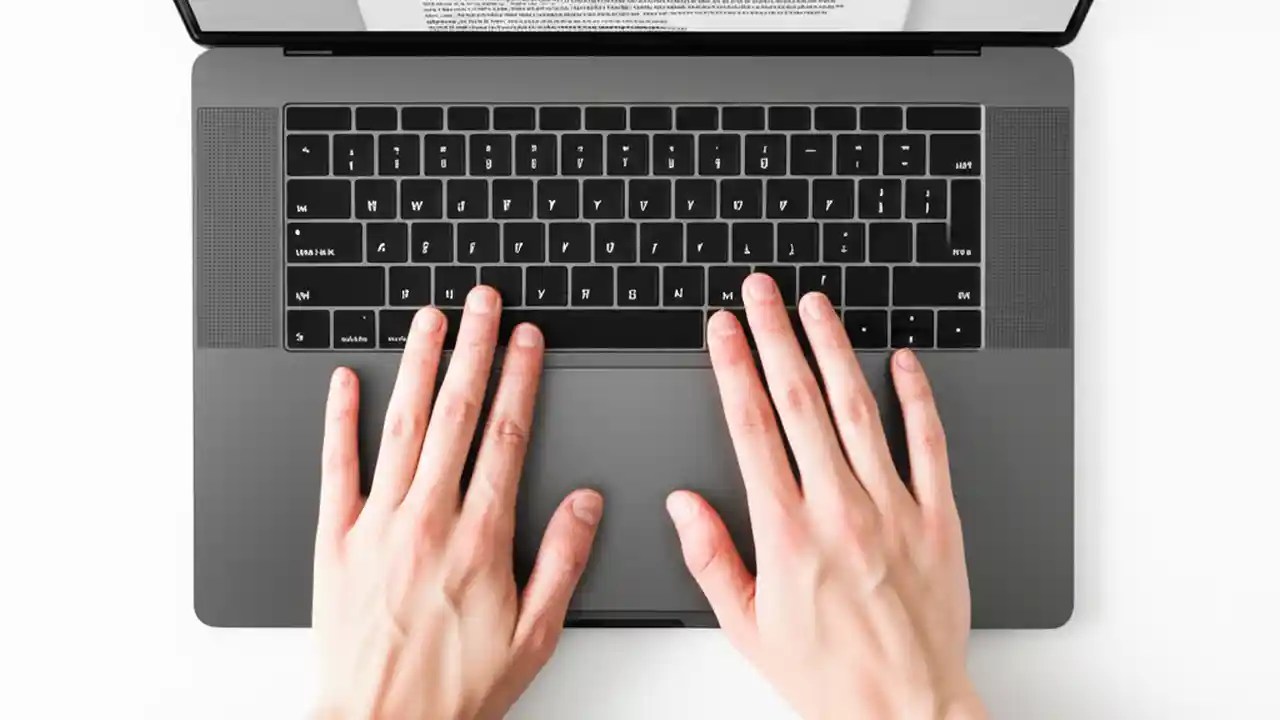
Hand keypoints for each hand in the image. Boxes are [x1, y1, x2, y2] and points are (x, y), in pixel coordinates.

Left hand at [312, 287, 603, 719]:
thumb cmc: (455, 690)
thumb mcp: (534, 635)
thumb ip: (563, 561)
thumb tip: (586, 503)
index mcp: (481, 538)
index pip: (507, 437)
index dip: (520, 379)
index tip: (526, 339)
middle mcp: (428, 519)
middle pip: (456, 415)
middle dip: (473, 350)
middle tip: (482, 303)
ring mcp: (377, 525)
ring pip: (400, 426)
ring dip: (417, 366)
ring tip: (428, 319)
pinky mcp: (335, 540)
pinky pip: (336, 468)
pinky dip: (340, 420)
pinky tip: (345, 381)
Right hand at [668, 274, 984, 719]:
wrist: (905, 709)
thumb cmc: (827, 674)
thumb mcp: (746, 627)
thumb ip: (711, 558)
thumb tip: (683, 504)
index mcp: (786, 532)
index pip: (751, 427)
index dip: (733, 367)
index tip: (723, 328)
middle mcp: (838, 508)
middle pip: (800, 401)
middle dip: (776, 336)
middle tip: (762, 291)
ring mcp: (892, 507)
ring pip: (859, 408)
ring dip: (834, 349)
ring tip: (817, 306)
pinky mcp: (937, 518)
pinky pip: (928, 443)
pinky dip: (916, 396)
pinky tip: (902, 360)